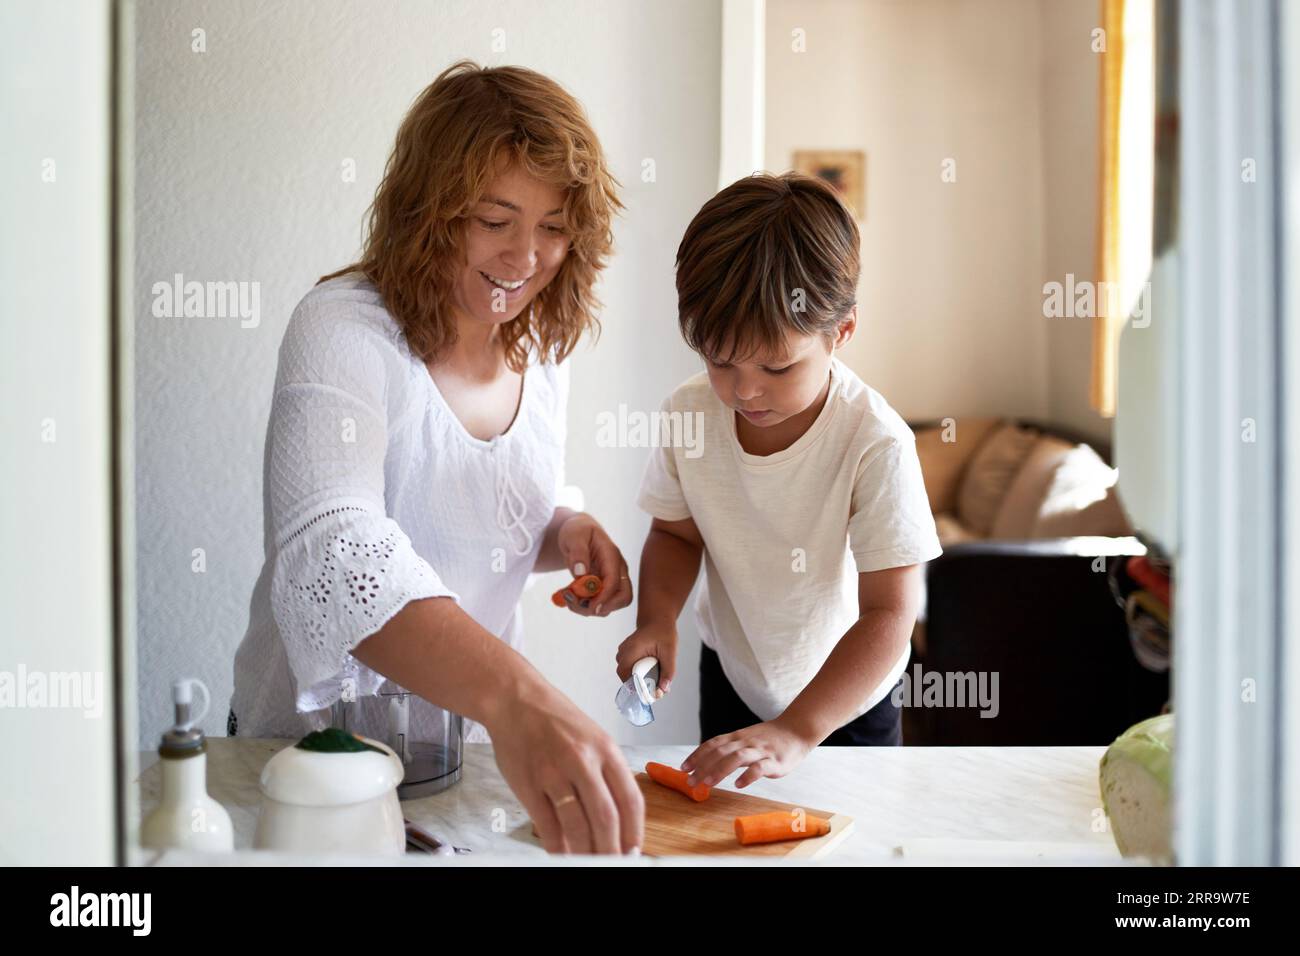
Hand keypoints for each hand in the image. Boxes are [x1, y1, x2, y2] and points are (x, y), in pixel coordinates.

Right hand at [486, 680, 643, 853]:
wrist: (516, 699)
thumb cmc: (556, 720)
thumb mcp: (593, 737)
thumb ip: (606, 774)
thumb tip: (618, 818)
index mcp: (606, 749)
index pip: (630, 799)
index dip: (635, 832)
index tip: (633, 850)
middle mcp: (582, 760)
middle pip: (606, 818)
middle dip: (611, 850)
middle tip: (612, 862)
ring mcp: (553, 772)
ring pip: (577, 825)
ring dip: (584, 852)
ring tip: (587, 861)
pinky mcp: (528, 783)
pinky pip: (547, 824)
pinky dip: (556, 846)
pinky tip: (561, 853)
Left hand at [556, 513, 632, 616]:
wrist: (578, 532)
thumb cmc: (577, 530)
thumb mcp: (574, 535)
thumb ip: (578, 552)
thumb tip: (581, 573)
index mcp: (611, 556)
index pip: (615, 581)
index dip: (605, 597)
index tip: (589, 606)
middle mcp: (616, 570)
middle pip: (623, 597)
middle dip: (602, 607)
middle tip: (577, 605)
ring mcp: (611, 580)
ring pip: (609, 604)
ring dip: (588, 608)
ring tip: (566, 597)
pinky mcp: (602, 587)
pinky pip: (597, 603)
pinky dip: (582, 605)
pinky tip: (567, 595)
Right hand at [615, 623, 676, 698]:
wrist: (657, 620)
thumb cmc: (663, 633)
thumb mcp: (670, 652)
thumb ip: (668, 671)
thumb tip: (664, 690)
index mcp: (632, 650)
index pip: (626, 675)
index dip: (637, 688)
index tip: (650, 694)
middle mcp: (623, 652)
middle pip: (626, 677)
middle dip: (640, 685)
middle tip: (656, 688)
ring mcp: (623, 653)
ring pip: (627, 674)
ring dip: (640, 679)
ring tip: (656, 677)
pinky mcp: (626, 655)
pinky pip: (629, 669)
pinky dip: (639, 673)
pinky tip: (651, 670)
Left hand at [681, 716, 816, 788]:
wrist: (797, 730)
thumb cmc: (770, 738)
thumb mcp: (746, 739)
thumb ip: (730, 749)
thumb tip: (708, 762)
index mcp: (737, 737)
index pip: (712, 744)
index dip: (696, 755)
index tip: (683, 768)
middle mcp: (745, 742)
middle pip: (720, 752)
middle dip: (703, 766)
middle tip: (690, 781)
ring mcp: (760, 751)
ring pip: (737, 758)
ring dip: (719, 770)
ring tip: (708, 783)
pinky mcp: (774, 761)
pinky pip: (759, 767)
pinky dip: (747, 776)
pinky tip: (738, 784)